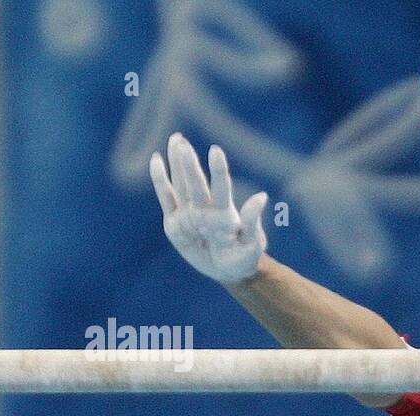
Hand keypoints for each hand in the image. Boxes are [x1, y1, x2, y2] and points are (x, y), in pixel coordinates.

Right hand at [149, 133, 267, 283]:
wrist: (229, 272)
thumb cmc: (244, 257)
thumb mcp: (252, 245)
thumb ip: (252, 222)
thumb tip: (262, 196)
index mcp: (225, 213)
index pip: (221, 188)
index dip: (218, 171)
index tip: (216, 150)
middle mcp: (206, 209)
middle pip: (196, 184)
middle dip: (189, 164)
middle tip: (182, 141)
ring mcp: (189, 214)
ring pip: (181, 184)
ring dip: (177, 163)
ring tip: (176, 139)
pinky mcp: (174, 223)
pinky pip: (166, 198)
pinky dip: (160, 180)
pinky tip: (156, 160)